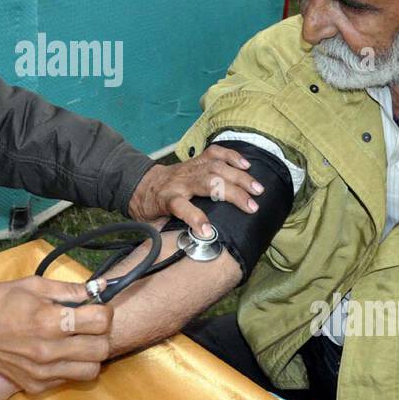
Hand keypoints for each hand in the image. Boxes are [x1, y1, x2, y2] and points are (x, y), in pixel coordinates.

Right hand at [0, 277, 111, 393]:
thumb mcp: (33, 285)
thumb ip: (70, 289)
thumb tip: (102, 287)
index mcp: (49, 321)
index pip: (101, 321)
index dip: (104, 311)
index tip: (96, 307)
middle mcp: (49, 351)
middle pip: (102, 349)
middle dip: (101, 334)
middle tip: (89, 325)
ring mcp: (42, 372)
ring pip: (91, 371)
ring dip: (90, 355)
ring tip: (78, 342)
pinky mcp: (35, 385)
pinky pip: (68, 379)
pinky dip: (70, 367)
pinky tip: (58, 353)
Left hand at [128, 146, 264, 235]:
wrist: (140, 184)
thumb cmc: (151, 208)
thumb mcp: (155, 223)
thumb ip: (172, 231)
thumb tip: (192, 246)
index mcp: (167, 199)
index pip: (180, 207)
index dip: (194, 218)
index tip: (209, 231)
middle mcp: (180, 181)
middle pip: (207, 183)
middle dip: (232, 193)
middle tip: (252, 207)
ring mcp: (188, 168)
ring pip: (215, 167)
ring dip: (239, 177)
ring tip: (257, 189)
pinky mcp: (194, 160)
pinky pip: (214, 153)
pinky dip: (232, 156)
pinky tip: (246, 165)